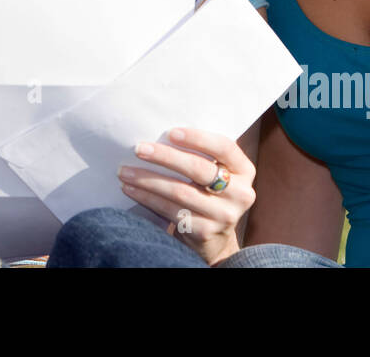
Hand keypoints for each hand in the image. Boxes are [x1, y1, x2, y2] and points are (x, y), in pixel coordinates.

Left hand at [118, 127, 255, 264]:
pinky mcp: (205, 232)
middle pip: (198, 169)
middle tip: (139, 148)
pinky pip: (171, 211)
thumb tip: (159, 131)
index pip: (224, 147)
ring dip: (148, 180)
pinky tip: (131, 189)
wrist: (214, 237)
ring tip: (125, 171)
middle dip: (165, 157)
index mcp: (244, 170)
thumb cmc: (207, 192)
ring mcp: (224, 215)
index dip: (198, 138)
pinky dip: (147, 198)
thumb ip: (202, 154)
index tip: (170, 132)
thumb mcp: (215, 172)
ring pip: (180, 192)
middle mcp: (241, 193)